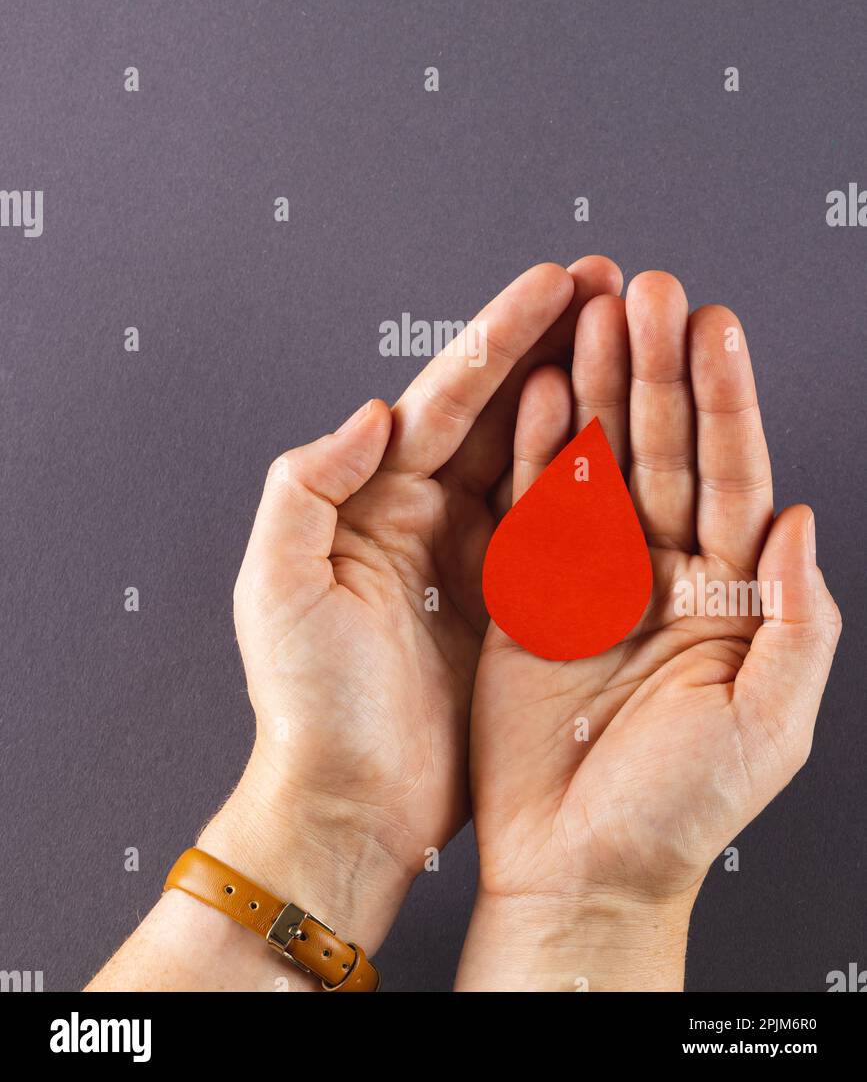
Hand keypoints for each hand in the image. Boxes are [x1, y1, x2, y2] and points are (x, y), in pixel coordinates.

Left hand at [202, 256, 623, 956]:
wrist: (350, 803)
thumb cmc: (306, 704)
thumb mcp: (279, 588)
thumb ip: (307, 489)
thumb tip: (371, 414)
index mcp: (371, 499)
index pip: (442, 399)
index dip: (499, 339)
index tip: (551, 285)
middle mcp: (423, 512)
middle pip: (498, 409)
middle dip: (552, 342)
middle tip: (608, 283)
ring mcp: (473, 553)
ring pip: (537, 453)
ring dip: (582, 392)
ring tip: (631, 335)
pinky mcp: (513, 600)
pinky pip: (561, 525)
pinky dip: (594, 476)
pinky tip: (632, 435)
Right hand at [457, 271, 841, 990]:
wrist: (579, 867)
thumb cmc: (678, 813)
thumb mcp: (768, 727)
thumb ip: (795, 621)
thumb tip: (801, 519)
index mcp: (730, 596)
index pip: (734, 476)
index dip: (725, 401)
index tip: (715, 328)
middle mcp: (666, 572)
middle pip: (664, 449)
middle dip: (656, 368)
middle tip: (646, 290)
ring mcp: (595, 576)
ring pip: (597, 461)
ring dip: (593, 386)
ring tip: (589, 313)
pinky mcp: (532, 592)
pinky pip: (533, 505)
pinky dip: (534, 448)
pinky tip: (535, 391)